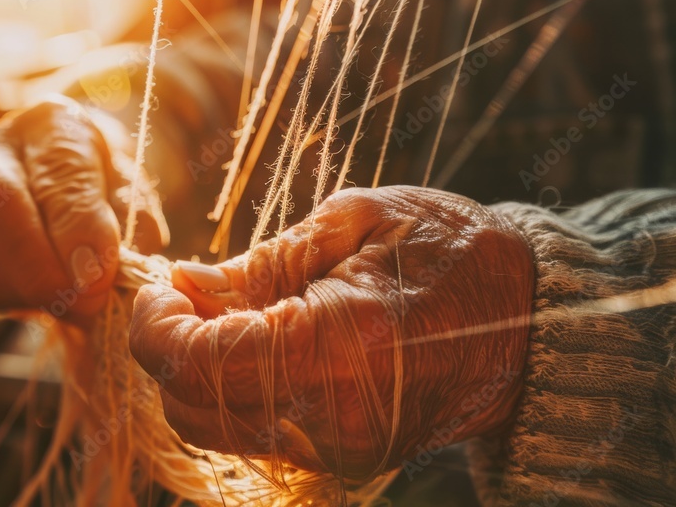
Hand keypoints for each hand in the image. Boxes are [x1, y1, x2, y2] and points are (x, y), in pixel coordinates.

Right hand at [0, 98, 164, 322]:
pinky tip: (31, 291)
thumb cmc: (95, 186)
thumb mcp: (129, 189)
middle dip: (41, 268)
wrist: (43, 180)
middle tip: (83, 304)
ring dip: (28, 293)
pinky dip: (3, 300)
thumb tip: (125, 263)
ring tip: (68, 298)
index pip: (57, 174)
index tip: (101, 275)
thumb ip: (134, 219)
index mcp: (48, 125)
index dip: (79, 230)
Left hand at [129, 186, 533, 479]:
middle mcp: (336, 417)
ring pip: (216, 427)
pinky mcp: (343, 459)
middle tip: (183, 295)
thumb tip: (183, 284)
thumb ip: (258, 264)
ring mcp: (340, 449)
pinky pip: (254, 431)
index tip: (155, 287)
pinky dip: (231, 389)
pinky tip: (252, 340)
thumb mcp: (352, 223)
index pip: (201, 364)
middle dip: (166, 350)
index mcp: (341, 344)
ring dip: (195, 371)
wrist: (526, 320)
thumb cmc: (448, 251)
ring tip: (221, 313)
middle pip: (194, 409)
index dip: (155, 327)